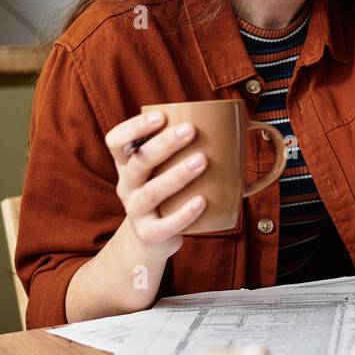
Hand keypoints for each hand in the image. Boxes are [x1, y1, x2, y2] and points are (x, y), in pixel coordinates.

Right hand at [104, 110, 208, 258]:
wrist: (150, 238)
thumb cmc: (165, 193)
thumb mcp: (163, 169)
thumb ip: (184, 147)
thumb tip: (238, 122)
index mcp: (127, 165)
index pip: (116, 141)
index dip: (134, 127)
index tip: (161, 116)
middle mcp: (127, 186)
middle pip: (138, 163)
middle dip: (164, 144)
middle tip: (190, 130)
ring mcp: (136, 211)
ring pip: (152, 193)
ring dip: (178, 175)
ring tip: (202, 160)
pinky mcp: (150, 234)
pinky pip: (165, 225)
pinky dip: (185, 213)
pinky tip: (202, 200)